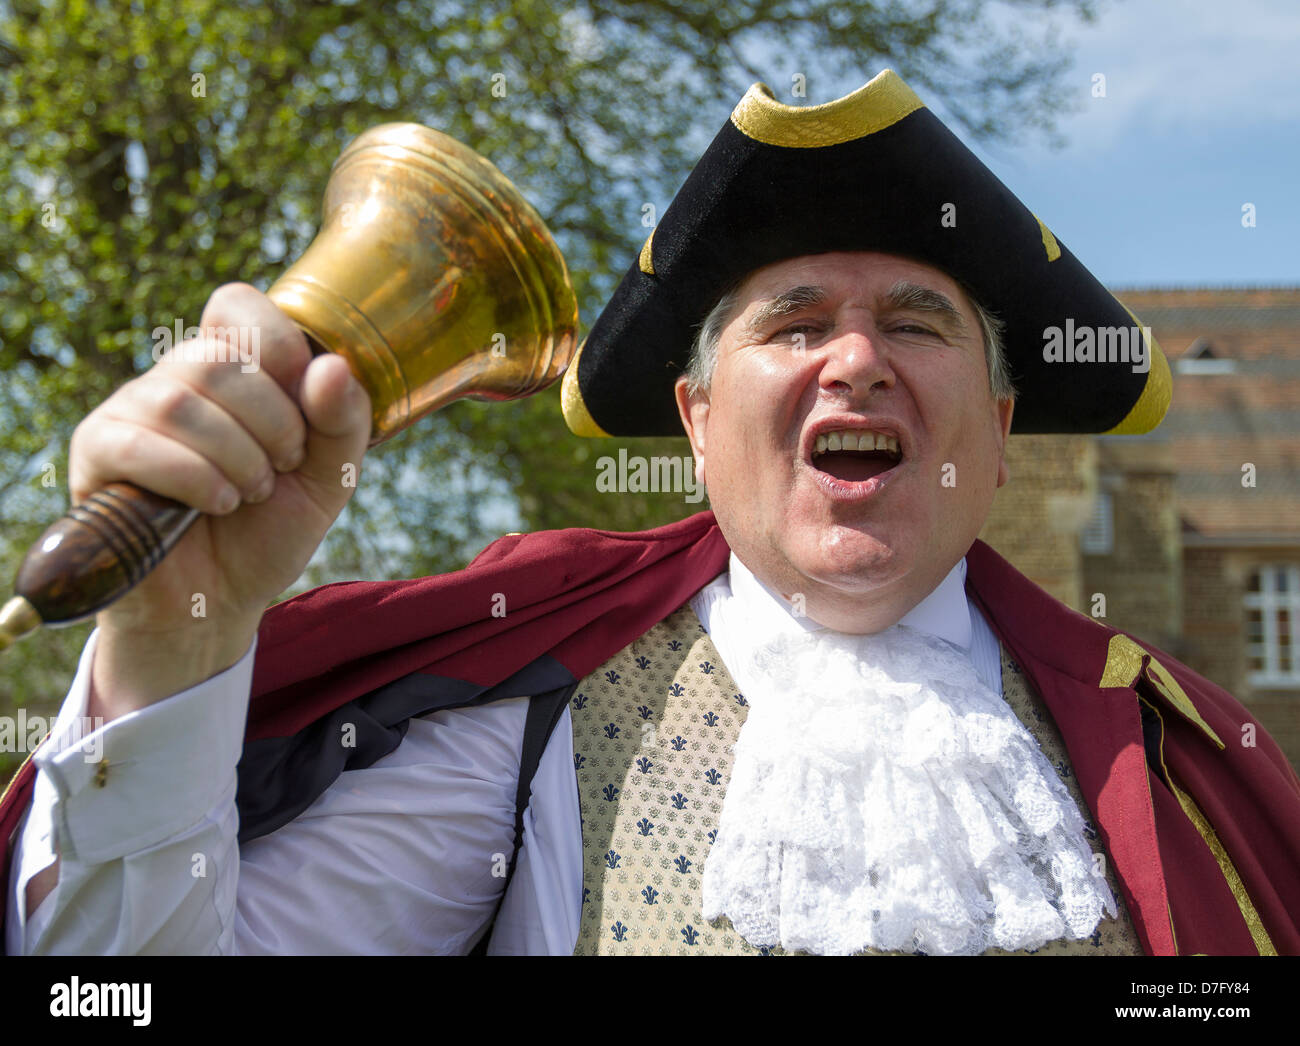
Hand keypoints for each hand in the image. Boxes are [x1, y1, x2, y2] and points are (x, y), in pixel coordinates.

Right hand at [67, 283, 371, 713]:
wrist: (220, 603)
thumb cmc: (269, 531)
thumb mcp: (330, 479)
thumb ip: (344, 422)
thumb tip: (331, 367)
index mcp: (234, 370)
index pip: (238, 304)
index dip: (278, 343)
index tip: (306, 403)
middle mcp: (176, 379)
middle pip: (217, 358)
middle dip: (271, 422)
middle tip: (283, 467)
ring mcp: (130, 412)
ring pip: (178, 402)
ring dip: (235, 457)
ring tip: (249, 494)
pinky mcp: (97, 454)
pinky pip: (136, 443)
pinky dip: (193, 477)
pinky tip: (215, 505)